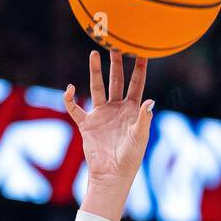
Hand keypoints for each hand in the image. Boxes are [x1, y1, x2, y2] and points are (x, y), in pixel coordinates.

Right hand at [64, 51, 152, 213]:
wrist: (111, 176)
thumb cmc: (129, 159)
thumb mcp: (139, 137)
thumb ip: (143, 118)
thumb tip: (150, 101)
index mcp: (131, 110)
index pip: (136, 84)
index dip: (139, 68)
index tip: (141, 51)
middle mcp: (116, 109)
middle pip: (116, 80)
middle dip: (116, 63)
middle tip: (116, 44)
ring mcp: (101, 115)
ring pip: (97, 87)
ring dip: (95, 71)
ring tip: (94, 53)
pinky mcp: (87, 124)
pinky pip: (75, 108)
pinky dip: (70, 99)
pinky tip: (69, 89)